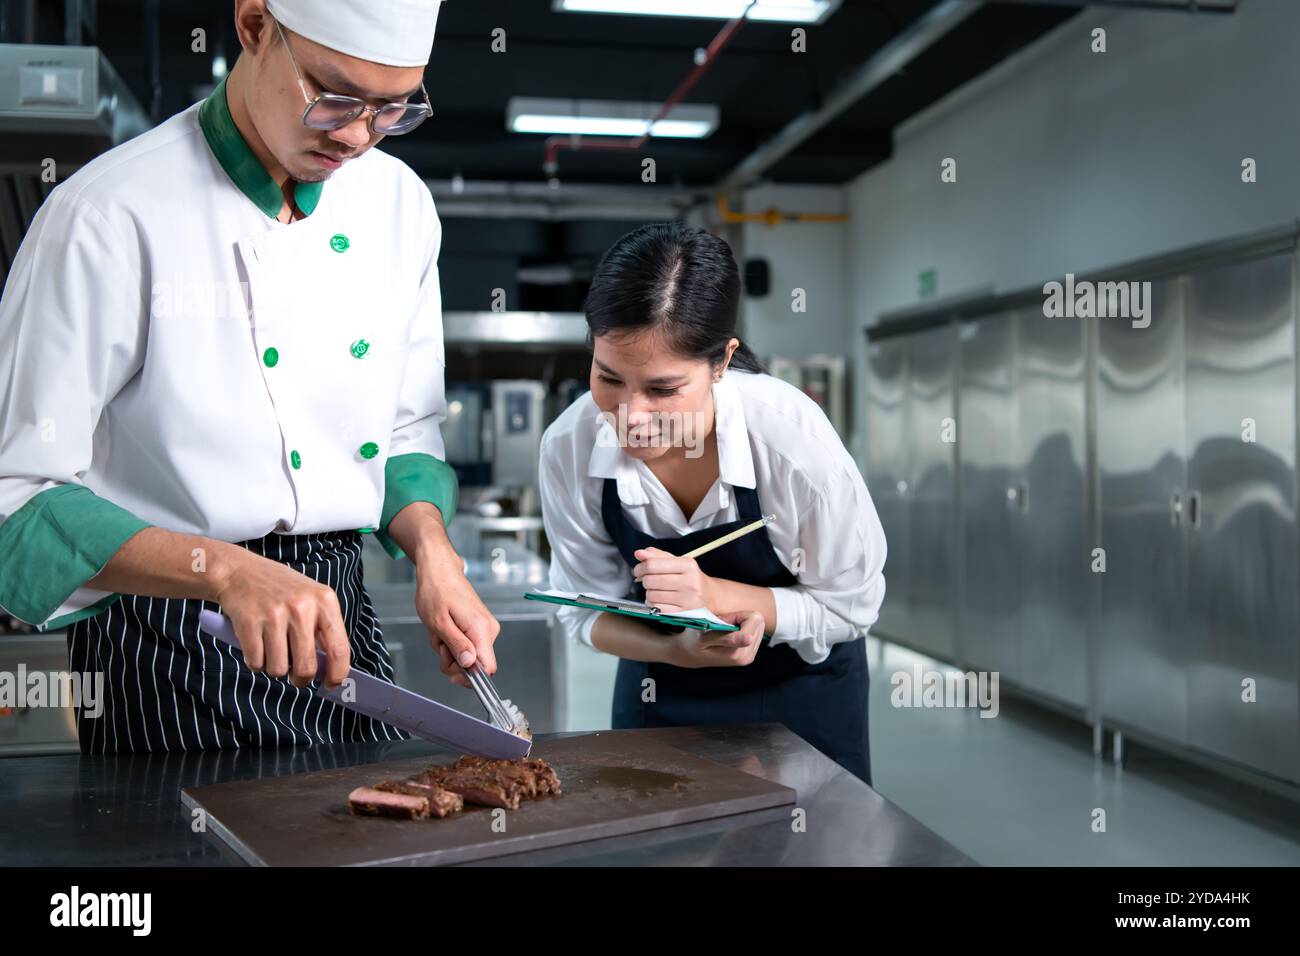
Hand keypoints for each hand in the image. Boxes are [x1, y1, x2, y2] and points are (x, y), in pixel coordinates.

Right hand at [212, 551, 350, 688]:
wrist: (239, 572)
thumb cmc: (279, 590)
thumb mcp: (310, 599)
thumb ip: (322, 629)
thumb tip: (329, 669)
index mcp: (324, 600)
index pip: (339, 648)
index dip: (337, 674)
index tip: (331, 684)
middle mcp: (302, 607)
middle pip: (307, 666)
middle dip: (301, 679)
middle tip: (296, 677)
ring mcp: (275, 615)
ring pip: (279, 669)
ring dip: (274, 668)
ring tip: (272, 650)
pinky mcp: (249, 622)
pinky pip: (256, 663)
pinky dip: (255, 661)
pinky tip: (256, 645)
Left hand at [416, 557, 500, 688]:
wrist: (439, 570)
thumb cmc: (436, 591)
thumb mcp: (439, 623)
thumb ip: (457, 645)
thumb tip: (470, 665)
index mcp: (481, 629)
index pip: (487, 668)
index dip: (469, 676)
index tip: (452, 669)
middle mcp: (488, 629)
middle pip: (475, 664)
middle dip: (452, 659)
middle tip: (439, 642)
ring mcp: (485, 628)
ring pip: (467, 655)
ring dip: (448, 648)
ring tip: (439, 630)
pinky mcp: (479, 626)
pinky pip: (466, 645)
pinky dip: (451, 641)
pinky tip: (444, 628)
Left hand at [632, 547, 715, 612]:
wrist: (710, 596)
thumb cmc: (691, 577)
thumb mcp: (678, 562)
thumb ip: (657, 556)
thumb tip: (639, 553)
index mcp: (687, 565)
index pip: (653, 564)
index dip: (640, 567)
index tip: (639, 569)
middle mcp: (689, 582)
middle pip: (650, 580)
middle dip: (644, 580)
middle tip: (648, 579)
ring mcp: (686, 599)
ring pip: (651, 595)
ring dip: (649, 592)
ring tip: (656, 589)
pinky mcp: (682, 613)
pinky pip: (656, 608)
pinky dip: (653, 603)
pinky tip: (659, 599)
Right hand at [666, 611, 764, 667]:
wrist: (691, 653)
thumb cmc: (694, 641)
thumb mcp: (706, 636)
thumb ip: (728, 637)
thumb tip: (749, 639)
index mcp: (738, 653)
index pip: (754, 619)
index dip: (737, 615)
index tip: (723, 620)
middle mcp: (747, 657)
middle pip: (759, 621)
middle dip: (741, 618)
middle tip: (723, 625)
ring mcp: (750, 656)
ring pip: (759, 625)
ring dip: (742, 623)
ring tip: (725, 630)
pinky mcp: (750, 653)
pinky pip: (756, 630)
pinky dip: (743, 627)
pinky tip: (730, 634)